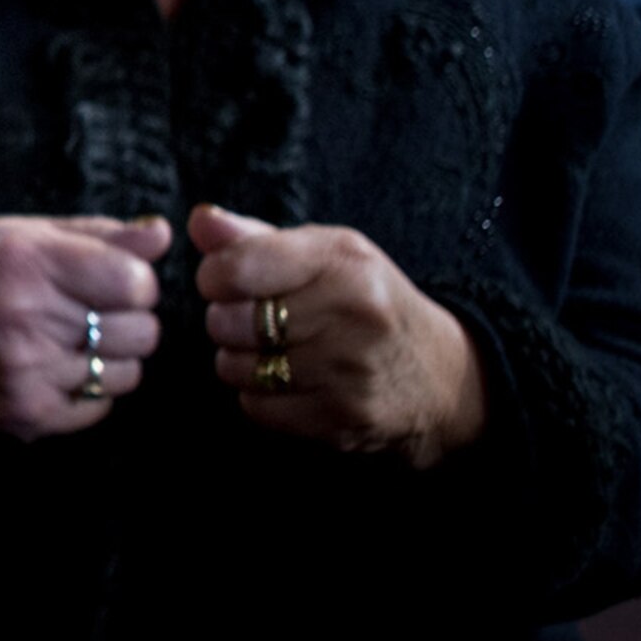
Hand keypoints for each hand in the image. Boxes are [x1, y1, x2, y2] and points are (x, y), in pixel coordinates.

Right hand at [0, 214, 168, 453]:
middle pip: (143, 331)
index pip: (135, 282)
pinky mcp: (30, 413)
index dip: (135, 281)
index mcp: (26, 262)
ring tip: (71, 341)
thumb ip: (98, 234)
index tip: (112, 280)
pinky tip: (56, 369)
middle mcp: (24, 317)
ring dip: (112, 357)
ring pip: (129, 371)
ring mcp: (27, 371)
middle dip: (128, 320)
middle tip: (91, 313)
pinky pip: (103, 405)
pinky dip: (90, 389)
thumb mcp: (24, 236)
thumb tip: (163, 235)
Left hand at [193, 204, 486, 467]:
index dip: (215, 277)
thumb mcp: (325, 255)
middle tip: (258, 320)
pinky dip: (260, 396)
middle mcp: (352, 314)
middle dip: (228, 321)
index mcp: (344, 262)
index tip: (229, 282)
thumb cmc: (365, 302)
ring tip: (278, 350)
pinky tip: (293, 382)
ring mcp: (350, 371)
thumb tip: (199, 221)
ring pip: (236, 367)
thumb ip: (254, 238)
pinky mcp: (343, 420)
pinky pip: (256, 407)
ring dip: (241, 361)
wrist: (441, 377)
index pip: (236, 268)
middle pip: (227, 321)